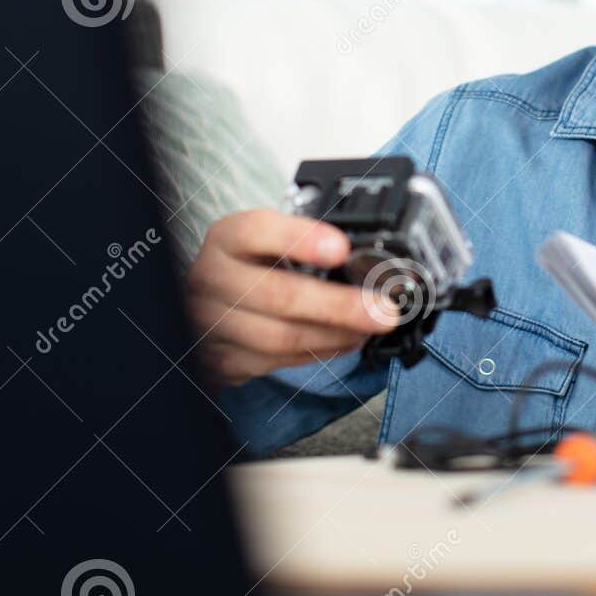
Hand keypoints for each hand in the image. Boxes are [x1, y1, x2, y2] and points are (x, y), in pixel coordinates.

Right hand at [184, 209, 399, 385]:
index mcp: (227, 238)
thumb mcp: (268, 240)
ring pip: (280, 337)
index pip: (257, 232)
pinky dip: (319, 354)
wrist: (211, 302)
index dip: (301, 239)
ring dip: (335, 336)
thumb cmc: (254, 264)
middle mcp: (213, 278)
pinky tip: (344, 341)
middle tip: (383, 311)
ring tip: (370, 329)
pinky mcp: (221, 359)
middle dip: (340, 306)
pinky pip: (276, 363)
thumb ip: (306, 241)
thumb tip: (368, 256)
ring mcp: (212, 323)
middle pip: (279, 295)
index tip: (342, 249)